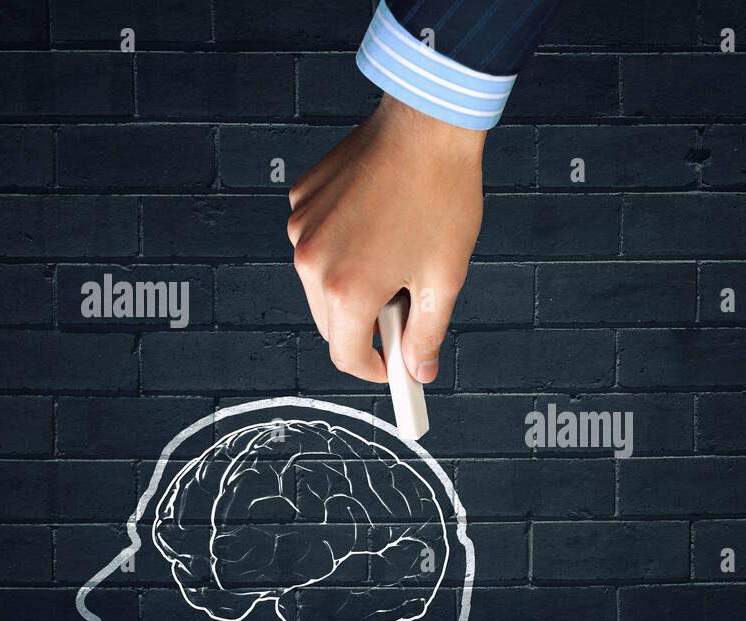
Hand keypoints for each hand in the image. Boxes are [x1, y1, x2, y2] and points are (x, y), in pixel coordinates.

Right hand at [287, 94, 486, 383]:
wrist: (427, 126)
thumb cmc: (441, 197)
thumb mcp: (443, 279)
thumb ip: (427, 335)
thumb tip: (419, 369)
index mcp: (348, 288)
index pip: (346, 356)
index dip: (374, 368)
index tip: (392, 368)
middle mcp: (312, 260)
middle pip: (331, 322)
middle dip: (365, 325)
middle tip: (405, 308)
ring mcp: (302, 227)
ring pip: (321, 283)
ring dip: (353, 285)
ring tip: (396, 256)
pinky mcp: (302, 200)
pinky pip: (318, 243)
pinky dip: (343, 247)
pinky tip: (379, 224)